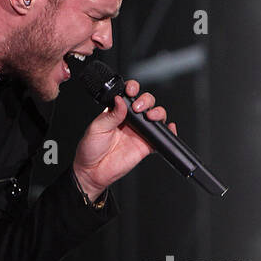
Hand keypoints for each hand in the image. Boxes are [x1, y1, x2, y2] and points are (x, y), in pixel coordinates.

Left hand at [72, 78, 176, 199]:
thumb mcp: (97, 128)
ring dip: (158, 112)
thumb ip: (111, 115)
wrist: (92, 171)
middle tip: (138, 107)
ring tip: (151, 116)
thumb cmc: (90, 149)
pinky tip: (170, 128)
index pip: (128, 95)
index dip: (133, 88)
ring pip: (156, 116)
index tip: (131, 90)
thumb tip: (120, 100)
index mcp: (116, 112)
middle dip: (146, 100)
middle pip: (146, 102)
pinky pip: (161, 138)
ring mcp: (139, 132)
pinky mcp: (146, 146)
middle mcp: (130, 120)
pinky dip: (169, 132)